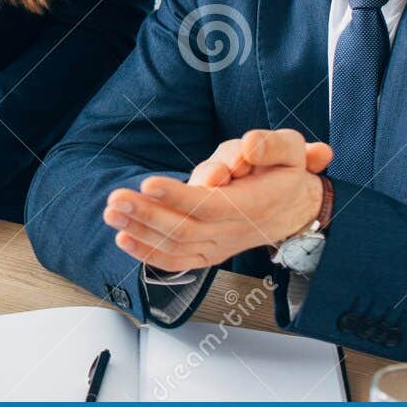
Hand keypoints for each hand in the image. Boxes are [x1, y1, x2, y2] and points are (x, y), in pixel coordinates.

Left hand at [104, 129, 329, 273]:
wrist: (296, 209)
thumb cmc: (286, 173)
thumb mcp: (291, 150)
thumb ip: (271, 146)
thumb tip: (247, 148)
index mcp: (254, 204)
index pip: (212, 206)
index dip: (179, 197)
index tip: (149, 183)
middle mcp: (234, 231)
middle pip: (186, 229)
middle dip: (147, 214)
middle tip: (116, 199)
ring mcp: (219, 245)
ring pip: (176, 245)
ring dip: (140, 231)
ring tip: (111, 212)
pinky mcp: (207, 252)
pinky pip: (177, 260)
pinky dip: (149, 253)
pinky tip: (123, 238)